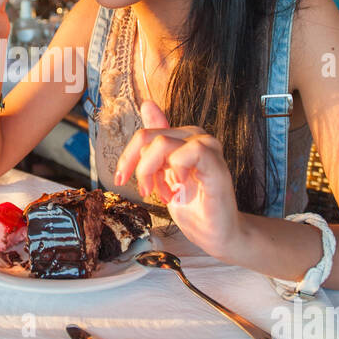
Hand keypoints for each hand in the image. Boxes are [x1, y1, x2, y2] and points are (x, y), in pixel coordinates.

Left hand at [114, 100, 242, 259]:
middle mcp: (196, 137)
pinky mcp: (217, 164)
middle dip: (140, 168)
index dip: (128, 157)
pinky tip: (181, 186)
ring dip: (156, 173)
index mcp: (183, 138)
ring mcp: (208, 148)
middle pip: (149, 137)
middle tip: (147, 191)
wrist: (216, 233)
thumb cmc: (194, 206)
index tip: (121, 179)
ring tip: (167, 194)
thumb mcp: (164, 174)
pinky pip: (192, 151)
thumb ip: (156, 143)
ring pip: (163, 143)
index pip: (145, 134)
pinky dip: (178, 170)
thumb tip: (148, 105)